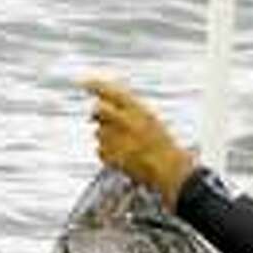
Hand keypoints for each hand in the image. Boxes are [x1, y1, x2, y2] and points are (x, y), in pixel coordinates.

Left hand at [81, 77, 197, 207]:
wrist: (167, 170)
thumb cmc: (161, 144)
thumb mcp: (150, 120)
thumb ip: (127, 111)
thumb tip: (99, 107)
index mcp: (137, 110)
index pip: (112, 92)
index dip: (96, 85)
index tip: (85, 82)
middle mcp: (124, 121)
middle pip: (99, 109)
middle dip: (97, 113)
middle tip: (99, 118)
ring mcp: (115, 139)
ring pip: (99, 132)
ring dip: (108, 137)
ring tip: (127, 147)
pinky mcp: (108, 155)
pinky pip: (101, 149)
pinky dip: (109, 153)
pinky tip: (125, 157)